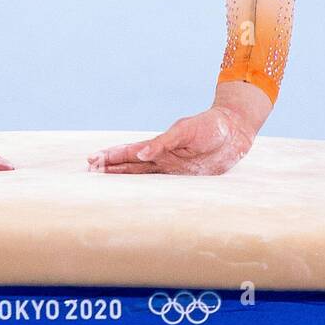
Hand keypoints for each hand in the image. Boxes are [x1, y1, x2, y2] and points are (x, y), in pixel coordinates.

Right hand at [87, 83, 271, 176]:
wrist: (234, 131)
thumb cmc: (210, 126)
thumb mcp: (185, 131)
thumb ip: (162, 143)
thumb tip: (141, 154)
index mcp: (160, 144)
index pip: (129, 151)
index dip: (111, 156)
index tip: (91, 160)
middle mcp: (163, 157)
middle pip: (131, 165)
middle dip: (110, 168)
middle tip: (89, 173)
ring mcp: (174, 169)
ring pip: (143, 176)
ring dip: (124, 178)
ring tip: (105, 183)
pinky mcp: (187, 179)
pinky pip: (163, 187)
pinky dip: (149, 192)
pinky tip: (139, 198)